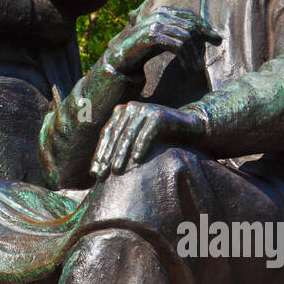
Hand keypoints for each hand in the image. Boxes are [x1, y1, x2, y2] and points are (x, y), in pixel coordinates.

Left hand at [90, 103, 205, 178]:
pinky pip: (147, 132)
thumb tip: (95, 170)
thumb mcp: (136, 140)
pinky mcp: (159, 114)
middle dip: (107, 157)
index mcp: (120, 112)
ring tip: (116, 171)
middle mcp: (130, 108)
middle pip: (115, 135)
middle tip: (102, 175)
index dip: (99, 154)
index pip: (106, 135)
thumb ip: (119, 147)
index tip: (94, 173)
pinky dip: (141, 146)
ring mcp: (144, 109)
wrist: (188, 127)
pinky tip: (136, 160)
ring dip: (120, 154)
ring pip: (128, 134)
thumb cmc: (159, 137)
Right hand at [104, 7, 220, 76]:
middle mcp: (160, 14)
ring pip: (186, 37)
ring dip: (193, 55)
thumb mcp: (165, 37)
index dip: (205, 27)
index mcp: (164, 11)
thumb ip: (179, 31)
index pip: (190, 16)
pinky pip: (176, 45)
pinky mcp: (151, 36)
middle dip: (201, 44)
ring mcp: (155, 24)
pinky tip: (186, 66)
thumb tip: (204, 32)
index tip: (216, 38)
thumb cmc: (146, 48)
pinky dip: (185, 57)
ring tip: (195, 67)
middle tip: (204, 60)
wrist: (122, 58)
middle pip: (190, 27)